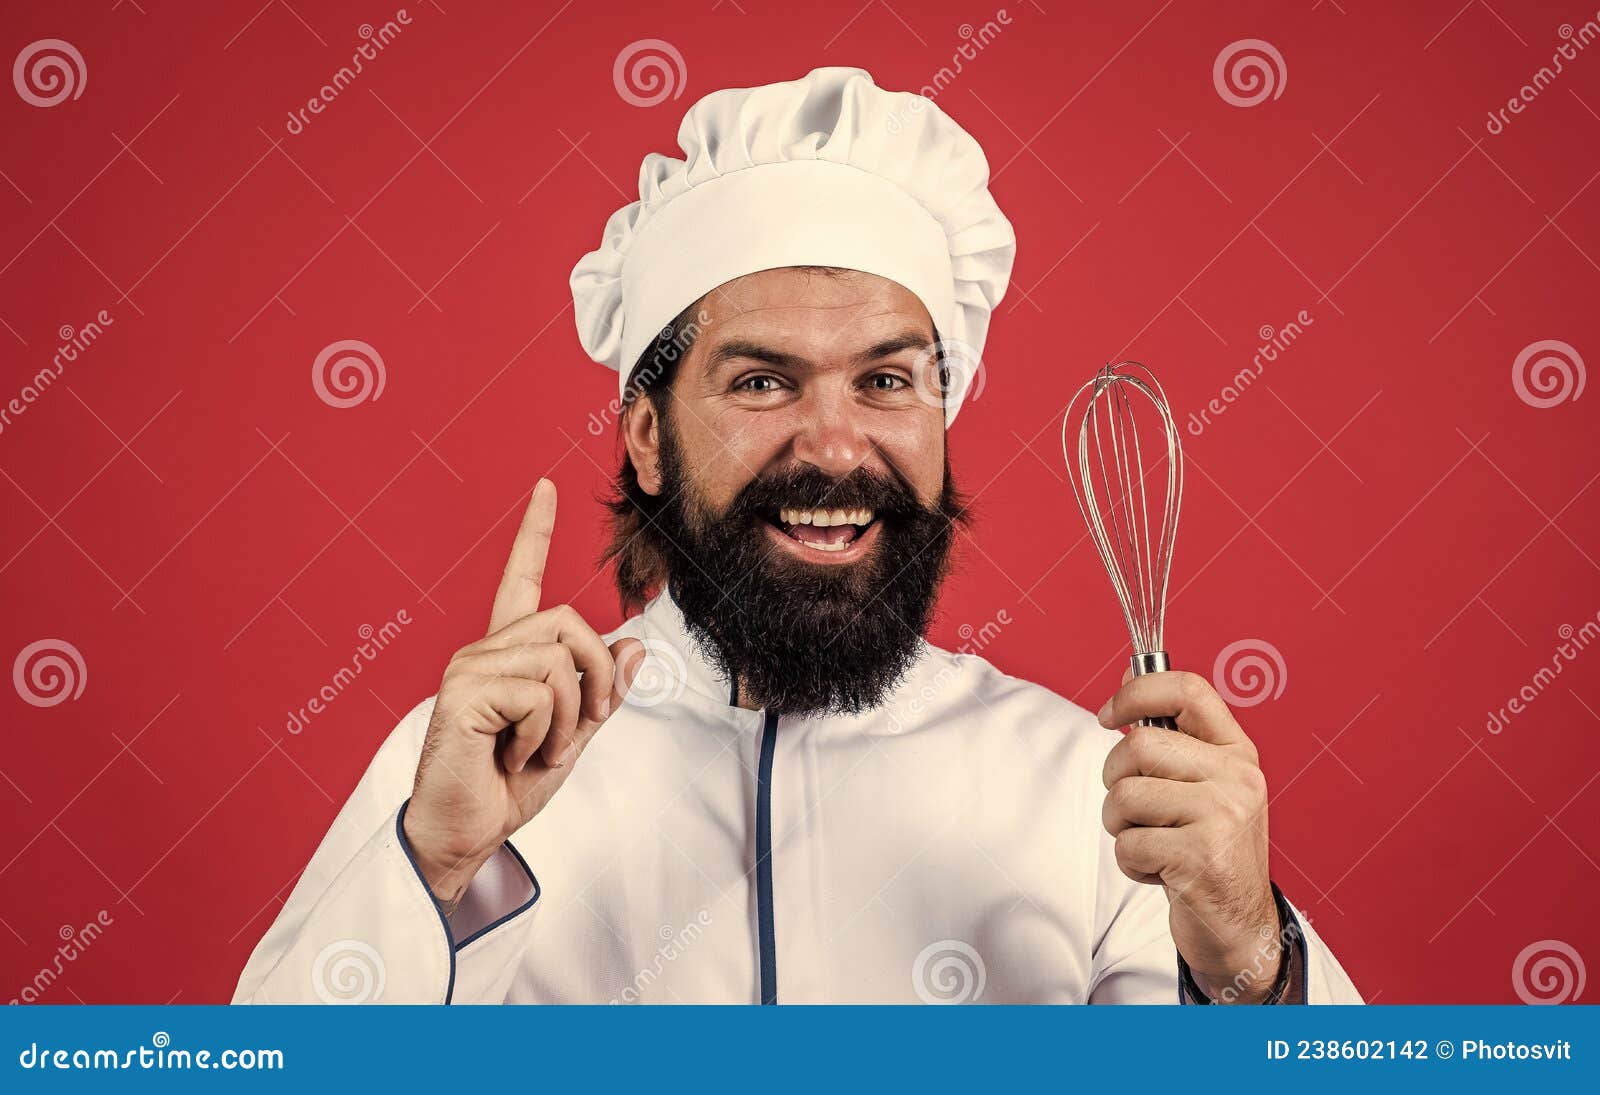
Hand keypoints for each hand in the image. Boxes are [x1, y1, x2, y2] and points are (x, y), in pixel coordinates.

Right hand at [403, 479, 643, 906]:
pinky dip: (544, 736)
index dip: (535, 533)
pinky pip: (537, 694)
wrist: (463, 835)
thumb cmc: (505, 788)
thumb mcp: (570, 738)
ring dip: (570, 718)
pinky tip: (514, 757)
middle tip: (590, 722)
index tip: (546, 487)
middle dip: (598, 674)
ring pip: (558, 661)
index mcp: (506, 655)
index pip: (521, 579)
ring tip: (540, 752)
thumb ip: (602, 694)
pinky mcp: (462, 694)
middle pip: (567, 622)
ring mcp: (468, 668)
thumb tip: (637, 645)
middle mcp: (483, 650)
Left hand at [1098, 669, 1280, 1002]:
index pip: (1188, 690)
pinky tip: (1161, 872)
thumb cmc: (1207, 850)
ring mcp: (1224, 817)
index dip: (1137, 691)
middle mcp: (1238, 778)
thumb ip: (1171, 739)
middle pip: (1139, 745)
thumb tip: (1127, 679)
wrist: (1240, 927)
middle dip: (1114, 777)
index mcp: (1237, 753)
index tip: (1107, 715)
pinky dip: (1131, 863)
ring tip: (1151, 843)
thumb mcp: (1202, 787)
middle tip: (1132, 807)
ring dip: (1119, 825)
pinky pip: (1129, 844)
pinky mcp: (1202, 858)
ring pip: (1125, 795)